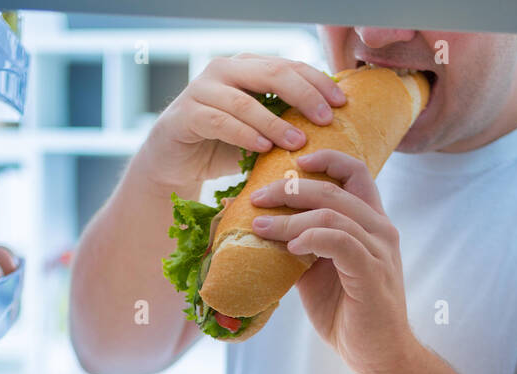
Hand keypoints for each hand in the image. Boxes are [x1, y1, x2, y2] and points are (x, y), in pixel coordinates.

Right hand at [143, 56, 345, 191]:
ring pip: (245, 101)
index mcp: (247, 67)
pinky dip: (244, 135)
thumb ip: (286, 122)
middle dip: (303, 95)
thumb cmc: (223, 147)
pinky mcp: (186, 115)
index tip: (341, 103)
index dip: (317, 81)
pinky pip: (219, 122)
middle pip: (271, 73)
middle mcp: (225, 70)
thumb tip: (334, 129)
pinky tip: (263, 148)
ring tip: (299, 142)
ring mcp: (202, 90)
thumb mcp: (261, 131)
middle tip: (325, 119)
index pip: (289, 66)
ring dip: (275, 123)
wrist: (174, 164)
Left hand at [248, 150, 415, 373]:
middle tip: (256, 199)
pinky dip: (311, 238)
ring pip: (333, 215)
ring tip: (260, 227)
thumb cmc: (348, 314)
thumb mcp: (317, 274)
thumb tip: (261, 229)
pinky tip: (289, 248)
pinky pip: (340, 242)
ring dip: (290, 219)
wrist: (377, 356)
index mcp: (371, 224)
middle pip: (335, 188)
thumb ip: (300, 247)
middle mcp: (381, 230)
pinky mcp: (372, 274)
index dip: (326, 159)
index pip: (356, 173)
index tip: (293, 164)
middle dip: (290, 189)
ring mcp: (379, 251)